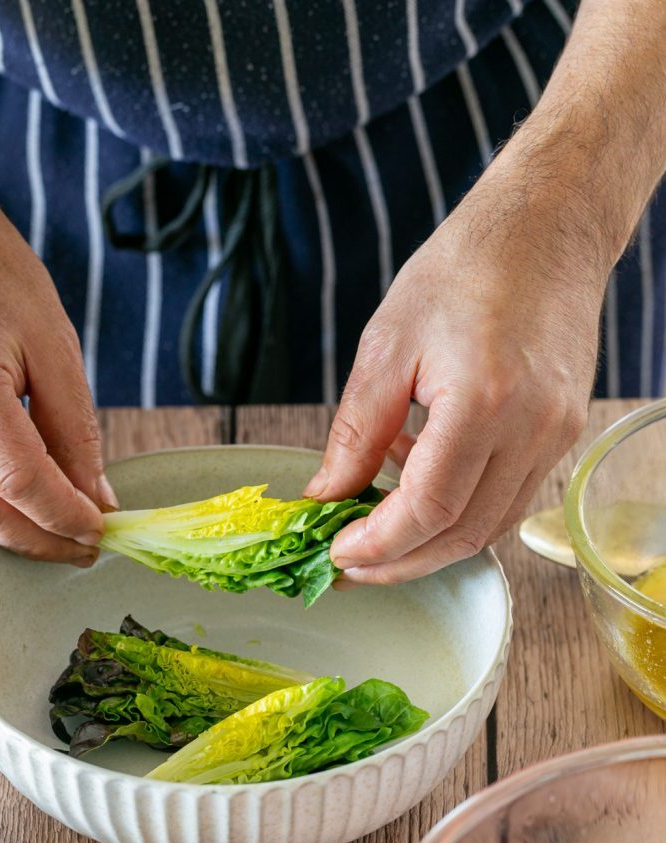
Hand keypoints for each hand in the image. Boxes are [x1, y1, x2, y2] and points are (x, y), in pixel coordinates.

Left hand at [305, 160, 606, 586]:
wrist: (545, 228)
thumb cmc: (464, 268)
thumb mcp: (386, 345)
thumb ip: (355, 432)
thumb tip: (327, 495)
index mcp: (483, 401)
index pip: (428, 510)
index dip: (379, 545)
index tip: (336, 556)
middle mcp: (532, 429)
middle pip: (463, 535)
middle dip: (400, 562)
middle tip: (350, 566)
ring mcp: (556, 435)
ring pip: (490, 527)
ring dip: (429, 541)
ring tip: (377, 521)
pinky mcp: (563, 432)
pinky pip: (509, 498)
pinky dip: (461, 509)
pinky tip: (421, 481)